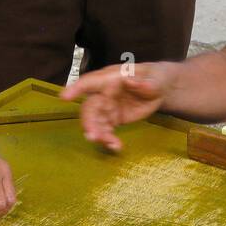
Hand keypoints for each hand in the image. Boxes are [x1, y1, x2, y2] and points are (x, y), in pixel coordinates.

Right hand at [61, 62, 176, 152]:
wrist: (161, 89)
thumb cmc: (156, 77)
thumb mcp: (156, 78)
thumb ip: (145, 82)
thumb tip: (130, 81)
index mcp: (111, 78)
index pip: (90, 82)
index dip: (76, 89)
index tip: (64, 97)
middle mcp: (104, 92)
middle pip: (90, 107)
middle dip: (89, 122)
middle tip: (92, 136)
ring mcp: (108, 107)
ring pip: (95, 122)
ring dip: (98, 134)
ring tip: (110, 144)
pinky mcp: (113, 119)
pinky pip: (106, 130)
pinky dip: (108, 140)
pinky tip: (116, 147)